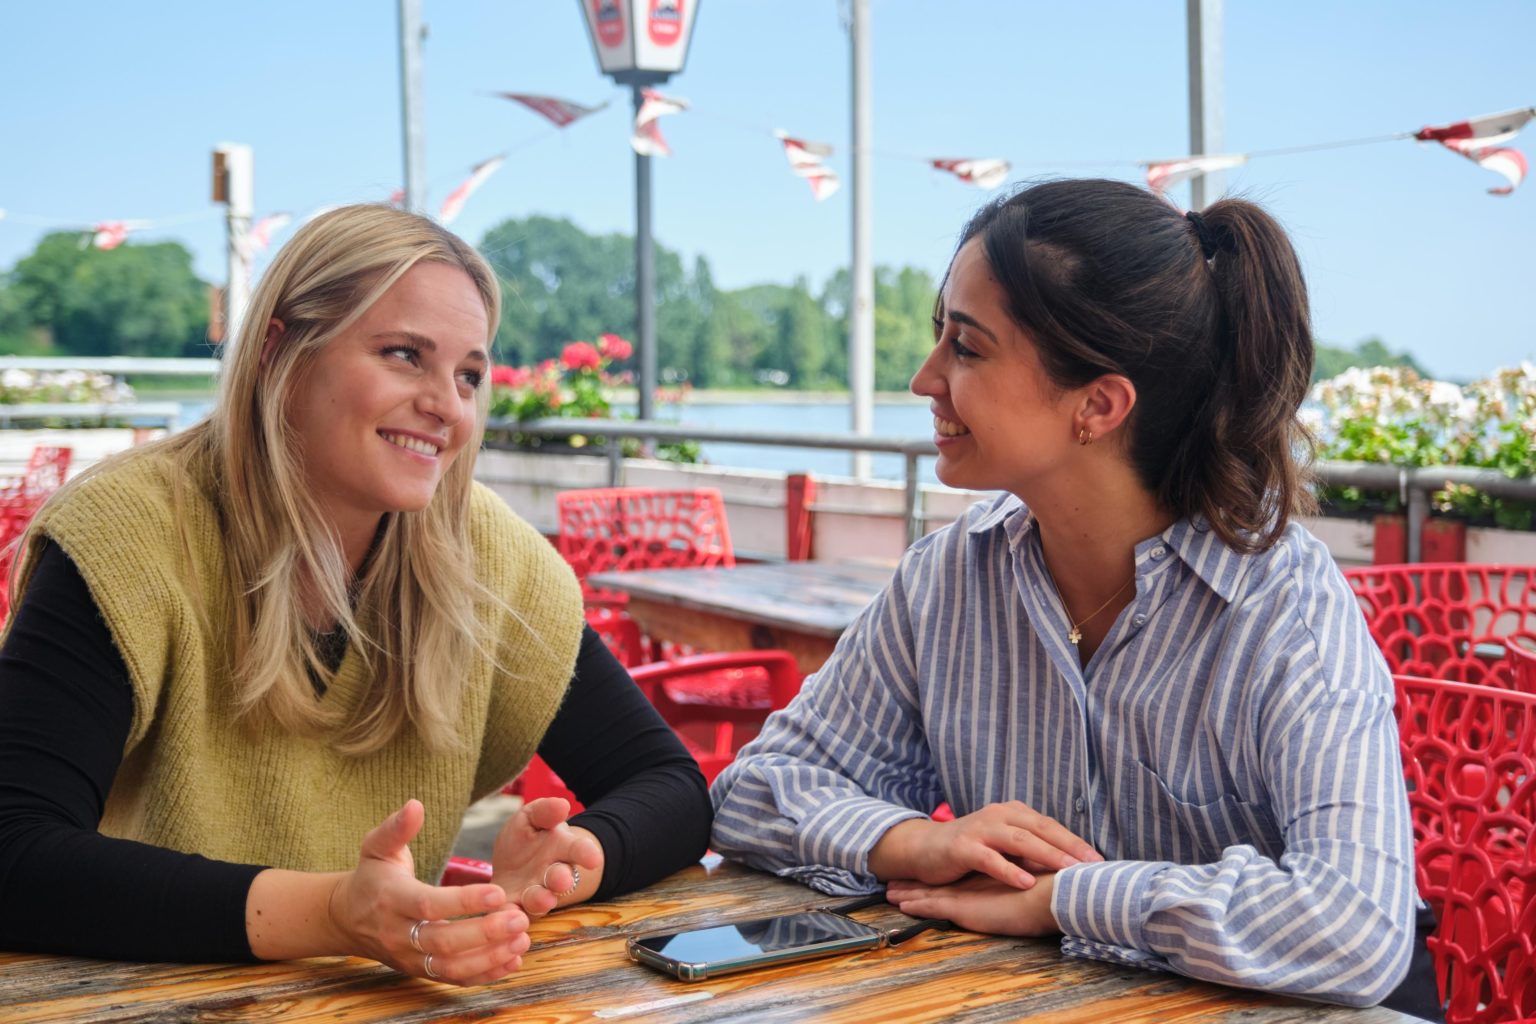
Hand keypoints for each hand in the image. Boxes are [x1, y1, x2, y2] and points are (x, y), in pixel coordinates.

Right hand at [328, 800, 531, 984]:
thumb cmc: (371, 876)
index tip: (498, 891)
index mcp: (392, 899)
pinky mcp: (421, 971)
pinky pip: (453, 979)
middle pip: (443, 942)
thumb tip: (415, 804)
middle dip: (485, 933)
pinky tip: (513, 960)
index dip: (464, 901)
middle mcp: (399, 934)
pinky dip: (484, 975)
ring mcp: (410, 957)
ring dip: (490, 957)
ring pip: (450, 967)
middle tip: (520, 918)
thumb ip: (397, 827)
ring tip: (523, 940)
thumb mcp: (376, 847)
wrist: (346, 918)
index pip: (429, 905)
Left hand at [491, 797, 604, 916]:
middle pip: (562, 878)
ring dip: (542, 900)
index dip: (586, 854)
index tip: (593, 858)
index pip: (579, 850)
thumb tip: (562, 804)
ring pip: (541, 900)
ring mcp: (534, 894)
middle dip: (562, 880)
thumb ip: (545, 811)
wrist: (513, 864)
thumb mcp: (532, 818)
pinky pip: (514, 916)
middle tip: (561, 879)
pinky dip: (513, 919)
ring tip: (542, 899)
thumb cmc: (527, 838)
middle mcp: (552, 876)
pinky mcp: (514, 908)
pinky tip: (510, 919)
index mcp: (563, 849)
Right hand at [868, 801, 1101, 888]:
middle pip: (1041, 829)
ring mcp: (980, 829)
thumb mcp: (1003, 845)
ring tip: (1069, 871)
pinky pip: (990, 859)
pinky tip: (1026, 882)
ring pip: (1020, 840)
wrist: (925, 848)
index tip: (1099, 859)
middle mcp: (998, 815)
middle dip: (1070, 847)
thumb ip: (1030, 848)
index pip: (1050, 825)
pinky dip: (1010, 870)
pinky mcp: (963, 847)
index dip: (1075, 841)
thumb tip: (1069, 864)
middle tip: (1094, 864)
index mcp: (1012, 812)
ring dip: (1047, 855)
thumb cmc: (971, 849)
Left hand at [887, 873, 1060, 936]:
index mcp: (998, 874)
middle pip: (946, 877)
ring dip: (913, 891)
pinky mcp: (966, 906)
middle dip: (922, 880)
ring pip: (935, 891)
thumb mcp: (1041, 884)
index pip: (970, 871)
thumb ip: (1032, 878)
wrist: (1058, 895)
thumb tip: (1038, 880)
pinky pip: (936, 906)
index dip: (952, 871)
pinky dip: (919, 906)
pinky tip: (902, 906)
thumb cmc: (1057, 891)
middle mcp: (980, 878)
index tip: (932, 870)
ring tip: (890, 892)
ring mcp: (971, 891)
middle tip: (900, 880)